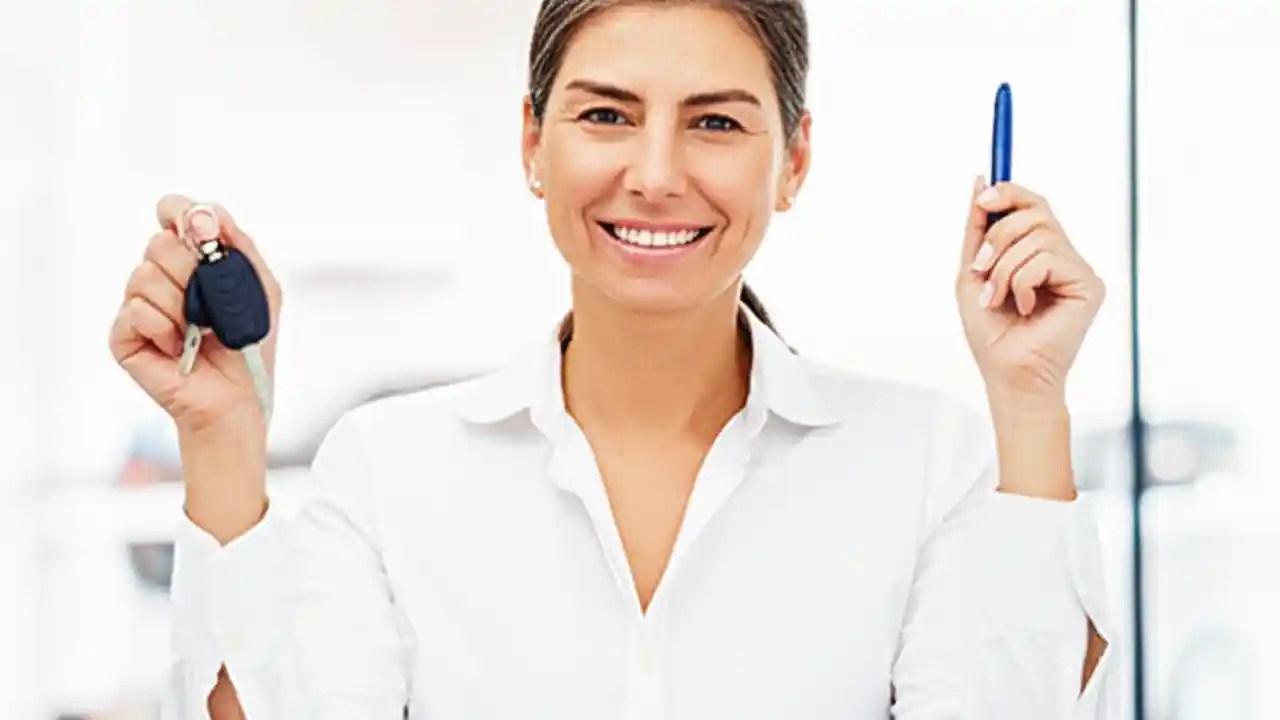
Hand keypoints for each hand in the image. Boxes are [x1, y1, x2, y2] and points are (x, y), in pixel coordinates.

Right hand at [109, 195, 282, 437]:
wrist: (237, 396)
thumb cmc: (247, 344)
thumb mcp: (261, 290)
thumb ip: (240, 247)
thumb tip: (208, 214)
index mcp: (193, 259)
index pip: (172, 212)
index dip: (179, 211)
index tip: (196, 228)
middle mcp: (162, 276)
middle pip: (159, 242)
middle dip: (192, 272)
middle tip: (211, 303)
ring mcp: (139, 304)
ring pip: (144, 275)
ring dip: (182, 306)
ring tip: (197, 331)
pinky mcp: (124, 334)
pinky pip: (136, 311)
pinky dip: (165, 329)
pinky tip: (178, 346)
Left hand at [955, 177, 1105, 406]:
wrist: (1007, 374)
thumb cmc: (991, 332)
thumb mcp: (973, 272)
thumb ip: (978, 229)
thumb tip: (980, 181)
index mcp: (1039, 252)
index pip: (1033, 204)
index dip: (1009, 192)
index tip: (983, 198)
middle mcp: (1063, 256)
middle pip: (1036, 210)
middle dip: (998, 235)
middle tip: (981, 267)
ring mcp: (1078, 270)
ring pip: (1038, 235)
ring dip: (1004, 267)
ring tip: (997, 297)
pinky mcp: (1089, 285)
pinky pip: (1048, 258)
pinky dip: (1022, 281)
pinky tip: (1024, 307)